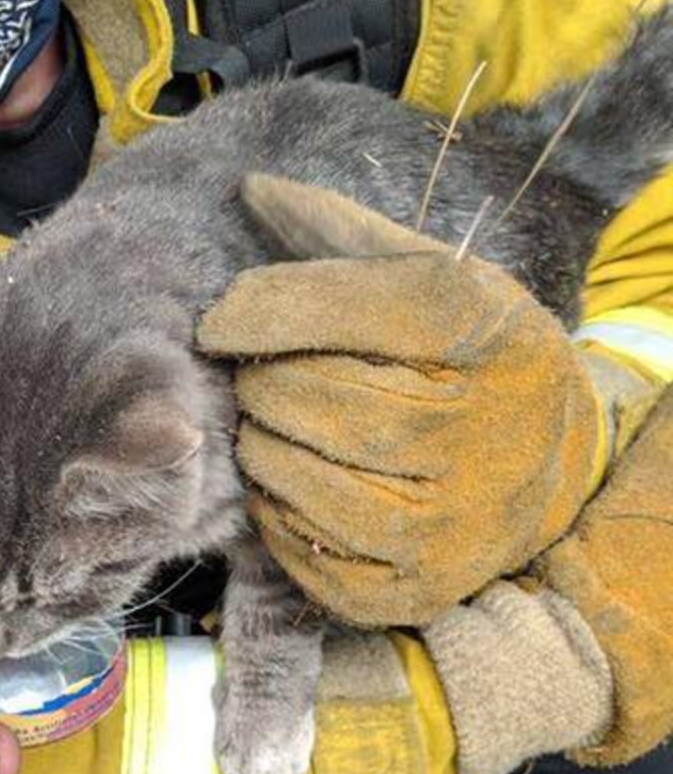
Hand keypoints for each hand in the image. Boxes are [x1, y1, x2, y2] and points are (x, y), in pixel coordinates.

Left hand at [199, 177, 604, 625]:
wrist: (553, 467)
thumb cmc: (469, 360)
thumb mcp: (432, 278)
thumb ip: (339, 235)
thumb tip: (252, 187)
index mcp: (485, 333)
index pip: (353, 308)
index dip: (266, 310)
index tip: (220, 319)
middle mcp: (476, 431)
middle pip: (312, 398)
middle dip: (261, 382)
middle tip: (257, 379)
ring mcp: (449, 520)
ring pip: (300, 478)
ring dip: (261, 448)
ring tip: (272, 428)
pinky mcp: (419, 586)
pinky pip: (307, 552)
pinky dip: (278, 517)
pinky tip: (293, 487)